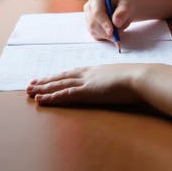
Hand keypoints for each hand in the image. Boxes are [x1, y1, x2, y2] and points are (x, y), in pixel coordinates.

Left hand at [26, 64, 144, 105]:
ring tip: (30, 92)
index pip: (73, 73)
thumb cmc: (137, 79)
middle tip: (30, 84)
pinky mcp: (87, 92)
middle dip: (46, 81)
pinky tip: (41, 100)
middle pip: (62, 77)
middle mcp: (88, 74)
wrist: (141, 78)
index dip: (58, 76)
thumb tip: (115, 85)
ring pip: (59, 85)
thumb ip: (115, 81)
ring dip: (43, 89)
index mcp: (96, 70)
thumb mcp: (123, 78)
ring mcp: (87, 82)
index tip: (47, 78)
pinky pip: (65, 95)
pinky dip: (51, 97)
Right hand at [83, 0, 134, 40]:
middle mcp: (89, 8)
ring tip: (119, 29)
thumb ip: (122, 13)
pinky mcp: (91, 28)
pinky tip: (114, 33)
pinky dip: (106, 38)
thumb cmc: (125, 5)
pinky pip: (97, 36)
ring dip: (107, 35)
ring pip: (94, 32)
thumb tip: (116, 22)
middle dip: (105, 32)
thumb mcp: (127, 6)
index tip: (111, 31)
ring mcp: (88, 19)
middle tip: (117, 37)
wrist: (125, 11)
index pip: (96, 12)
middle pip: (93, 23)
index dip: (103, 22)